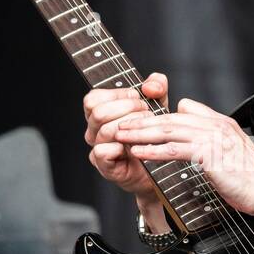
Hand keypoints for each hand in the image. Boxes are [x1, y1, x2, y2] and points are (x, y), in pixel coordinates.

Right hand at [83, 72, 168, 198]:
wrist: (161, 168)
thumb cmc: (153, 134)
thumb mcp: (157, 104)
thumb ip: (156, 87)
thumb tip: (151, 85)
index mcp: (99, 114)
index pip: (93, 98)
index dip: (118, 94)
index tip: (138, 98)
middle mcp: (94, 131)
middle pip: (98, 113)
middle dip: (128, 108)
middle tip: (147, 112)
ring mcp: (97, 149)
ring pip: (104, 130)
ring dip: (132, 126)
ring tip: (149, 127)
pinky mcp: (105, 167)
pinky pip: (103, 151)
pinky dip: (122, 146)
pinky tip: (137, 146)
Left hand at [114, 98, 253, 216]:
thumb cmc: (253, 179)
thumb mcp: (231, 154)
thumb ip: (214, 143)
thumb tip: (195, 146)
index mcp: (221, 123)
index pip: (186, 108)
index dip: (161, 114)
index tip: (141, 121)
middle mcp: (217, 125)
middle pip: (172, 117)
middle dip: (143, 121)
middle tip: (120, 124)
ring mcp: (214, 138)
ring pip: (170, 130)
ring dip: (142, 132)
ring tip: (122, 135)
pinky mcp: (211, 154)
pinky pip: (176, 149)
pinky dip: (155, 150)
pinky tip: (140, 153)